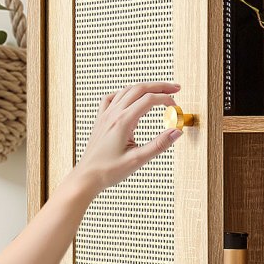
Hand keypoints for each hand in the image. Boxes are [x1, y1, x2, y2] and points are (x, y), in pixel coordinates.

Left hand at [74, 81, 183, 195]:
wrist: (87, 176)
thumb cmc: (108, 171)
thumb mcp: (138, 160)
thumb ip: (159, 145)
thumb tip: (176, 132)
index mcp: (122, 122)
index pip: (149, 100)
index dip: (166, 100)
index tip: (176, 107)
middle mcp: (113, 114)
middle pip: (139, 89)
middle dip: (159, 86)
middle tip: (175, 89)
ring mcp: (105, 115)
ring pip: (127, 90)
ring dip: (145, 87)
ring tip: (158, 91)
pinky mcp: (101, 119)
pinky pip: (112, 98)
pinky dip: (125, 93)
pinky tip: (130, 98)